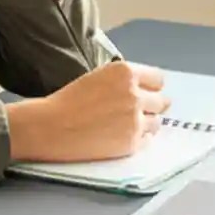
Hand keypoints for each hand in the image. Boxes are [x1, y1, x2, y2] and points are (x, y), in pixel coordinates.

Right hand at [6, 61, 170, 162]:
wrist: (51, 126)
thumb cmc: (68, 100)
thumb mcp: (98, 77)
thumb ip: (123, 81)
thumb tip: (143, 90)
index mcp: (125, 72)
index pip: (158, 79)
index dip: (151, 87)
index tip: (145, 93)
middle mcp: (135, 94)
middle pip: (162, 101)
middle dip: (152, 106)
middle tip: (136, 111)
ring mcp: (135, 119)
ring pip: (157, 122)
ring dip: (146, 123)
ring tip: (126, 125)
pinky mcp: (132, 142)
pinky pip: (148, 140)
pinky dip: (139, 139)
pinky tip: (121, 136)